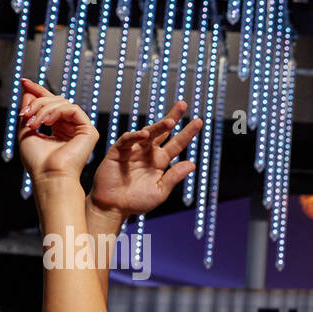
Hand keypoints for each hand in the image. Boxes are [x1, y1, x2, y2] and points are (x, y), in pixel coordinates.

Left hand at [17, 79, 97, 182]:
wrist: (49, 176)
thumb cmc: (38, 162)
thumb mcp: (27, 130)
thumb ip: (29, 110)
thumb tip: (29, 91)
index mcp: (59, 130)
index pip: (51, 105)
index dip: (38, 91)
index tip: (23, 82)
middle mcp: (71, 129)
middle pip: (56, 100)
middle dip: (37, 101)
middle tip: (24, 112)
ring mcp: (81, 130)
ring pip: (63, 103)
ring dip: (43, 108)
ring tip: (33, 122)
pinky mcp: (89, 131)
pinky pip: (72, 109)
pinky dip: (55, 111)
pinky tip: (46, 122)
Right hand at [89, 101, 201, 218]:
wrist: (113, 207)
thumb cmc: (136, 201)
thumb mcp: (160, 191)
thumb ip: (174, 177)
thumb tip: (192, 164)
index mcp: (160, 161)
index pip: (176, 143)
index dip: (187, 133)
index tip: (198, 121)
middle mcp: (148, 152)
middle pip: (162, 131)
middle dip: (172, 118)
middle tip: (182, 104)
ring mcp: (133, 150)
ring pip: (147, 133)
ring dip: (158, 126)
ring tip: (170, 122)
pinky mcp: (118, 151)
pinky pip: (128, 140)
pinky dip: (135, 136)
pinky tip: (144, 135)